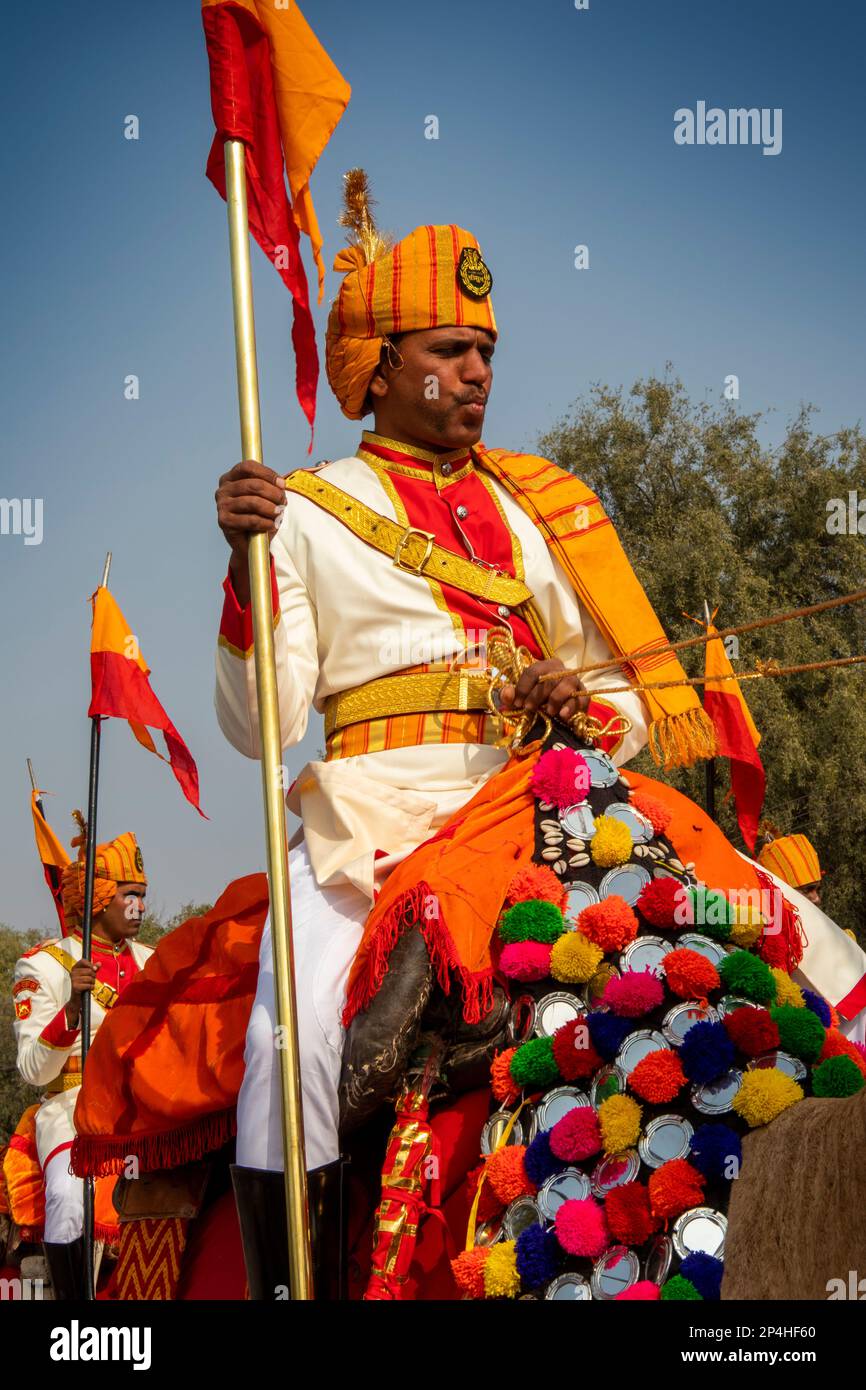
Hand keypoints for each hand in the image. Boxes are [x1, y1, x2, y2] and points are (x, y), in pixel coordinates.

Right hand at [65, 960, 96, 1028]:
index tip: (95, 968)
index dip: (90, 964)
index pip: (83, 961)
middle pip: (89, 970)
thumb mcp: (88, 975)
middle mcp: (72, 973)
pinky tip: (88, 989)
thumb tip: (99, 963)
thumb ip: (94, 969)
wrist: (77, 998)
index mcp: (75, 968)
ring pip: (90, 978)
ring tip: (88, 985)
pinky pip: (88, 985)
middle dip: (93, 976)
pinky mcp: (75, 987)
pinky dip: (91, 987)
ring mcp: (73, 980)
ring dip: (92, 983)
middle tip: (90, 981)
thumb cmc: (83, 985)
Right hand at [216, 461, 285, 606]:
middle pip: (253, 484)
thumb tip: (280, 484)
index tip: (282, 484)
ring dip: (271, 509)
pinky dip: (265, 522)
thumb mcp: (267, 498)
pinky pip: (250, 519)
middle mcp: (223, 489)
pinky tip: (271, 525)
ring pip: (252, 502)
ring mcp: (221, 505)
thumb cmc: (259, 516)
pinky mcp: (224, 521)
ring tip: (278, 514)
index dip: (267, 473)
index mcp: (231, 478)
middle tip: (283, 503)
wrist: (250, 544)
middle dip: (273, 494)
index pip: (248, 467)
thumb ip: (271, 487)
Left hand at [498, 658, 588, 724]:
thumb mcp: (520, 698)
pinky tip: (563, 716)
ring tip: (548, 712)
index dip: (523, 688)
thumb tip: (507, 694)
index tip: (518, 704)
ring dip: (555, 699)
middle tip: (529, 709)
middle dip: (537, 696)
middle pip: (549, 679)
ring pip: (567, 684)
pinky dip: (572, 707)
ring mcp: (574, 681)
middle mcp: (561, 670)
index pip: (533, 671)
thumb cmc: (535, 700)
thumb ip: (510, 696)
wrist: (556, 713)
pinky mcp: (584, 695)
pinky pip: (581, 698)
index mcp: (544, 666)